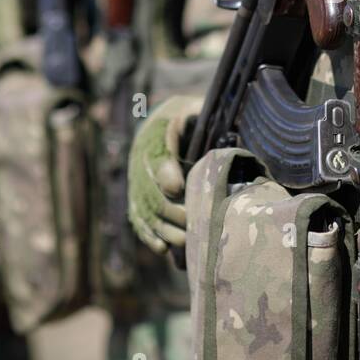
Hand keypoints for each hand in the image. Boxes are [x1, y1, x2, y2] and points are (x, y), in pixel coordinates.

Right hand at [127, 95, 201, 254]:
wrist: (167, 118)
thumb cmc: (193, 116)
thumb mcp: (199, 110)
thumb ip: (207, 122)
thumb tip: (223, 143)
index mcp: (158, 130)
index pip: (158, 153)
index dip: (165, 172)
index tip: (177, 188)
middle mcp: (141, 156)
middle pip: (149, 187)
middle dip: (169, 208)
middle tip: (191, 222)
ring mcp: (136, 178)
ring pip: (144, 206)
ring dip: (162, 227)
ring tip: (184, 241)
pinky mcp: (137, 195)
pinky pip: (139, 216)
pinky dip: (149, 234)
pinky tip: (162, 249)